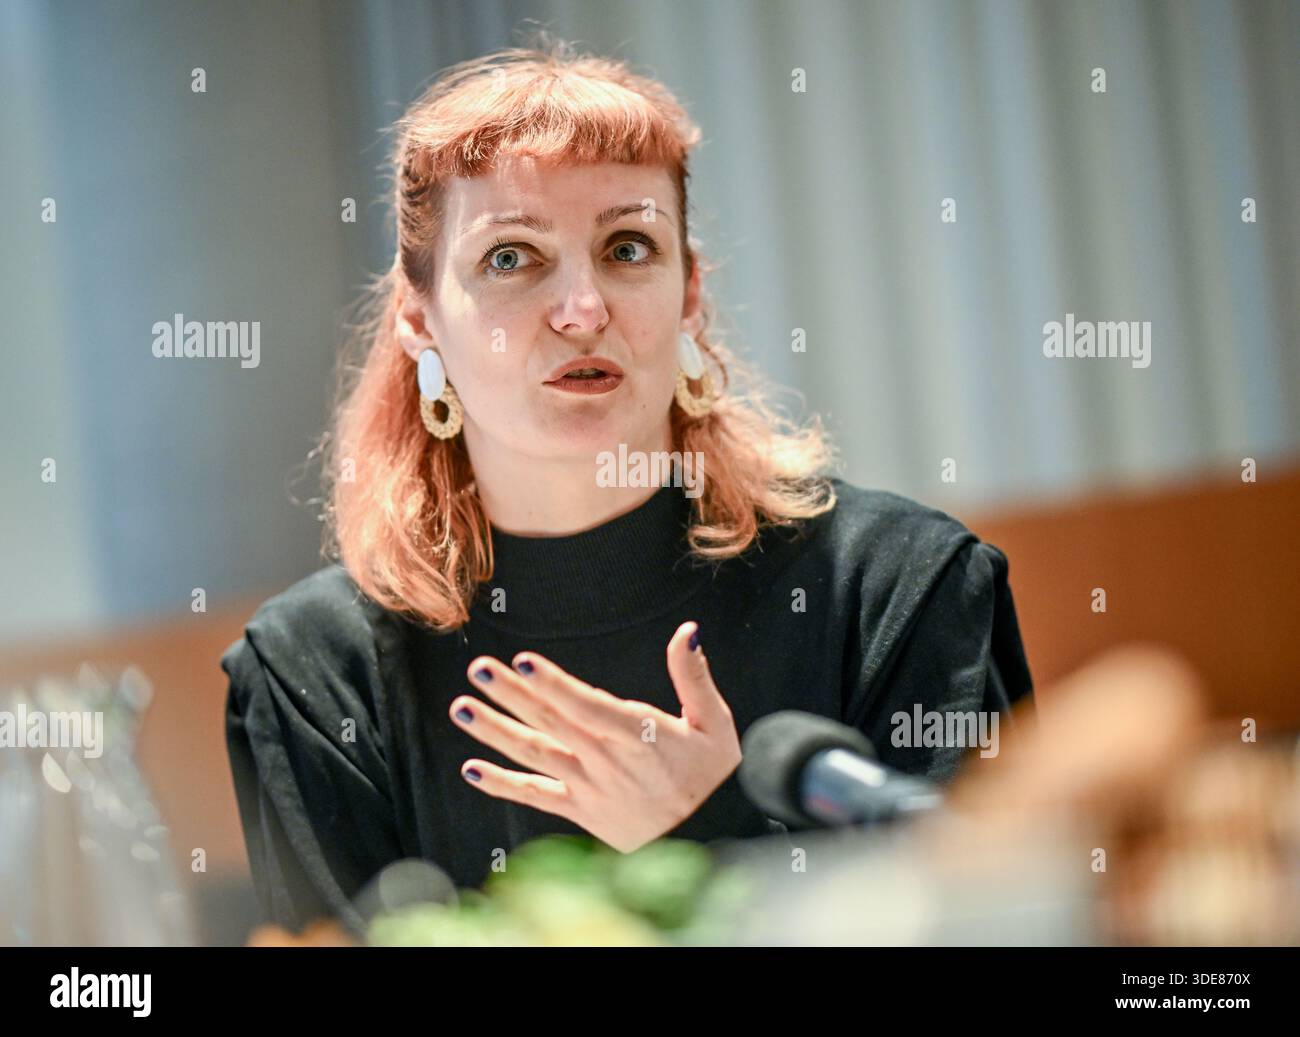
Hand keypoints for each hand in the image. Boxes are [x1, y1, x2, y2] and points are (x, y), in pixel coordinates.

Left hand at [449, 621, 740, 852]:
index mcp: (639, 735)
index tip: (525, 662)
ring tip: (462, 708)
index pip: (588, 706)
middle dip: (512, 694)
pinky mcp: (580, 809)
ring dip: (495, 731)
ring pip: (535, 755)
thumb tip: (687, 633)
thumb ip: (693, 677)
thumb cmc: (710, 777)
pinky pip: (536, 796)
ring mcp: (589, 787)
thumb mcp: (715, 724)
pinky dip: (502, 785)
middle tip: (479, 669)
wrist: (710, 838)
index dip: (555, 685)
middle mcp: (606, 761)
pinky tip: (472, 770)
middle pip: (551, 723)